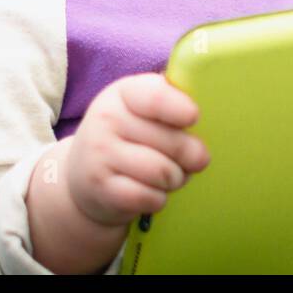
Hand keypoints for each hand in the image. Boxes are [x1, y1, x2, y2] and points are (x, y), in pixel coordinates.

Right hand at [66, 72, 211, 226]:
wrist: (81, 175)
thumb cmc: (127, 137)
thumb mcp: (140, 109)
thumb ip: (171, 101)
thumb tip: (210, 110)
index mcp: (123, 93)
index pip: (156, 96)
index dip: (181, 109)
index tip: (193, 118)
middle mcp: (106, 120)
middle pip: (173, 142)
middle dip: (192, 156)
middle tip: (193, 160)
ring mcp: (100, 155)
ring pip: (164, 172)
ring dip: (176, 179)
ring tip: (171, 176)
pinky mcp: (101, 189)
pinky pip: (150, 197)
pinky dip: (159, 199)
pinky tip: (151, 192)